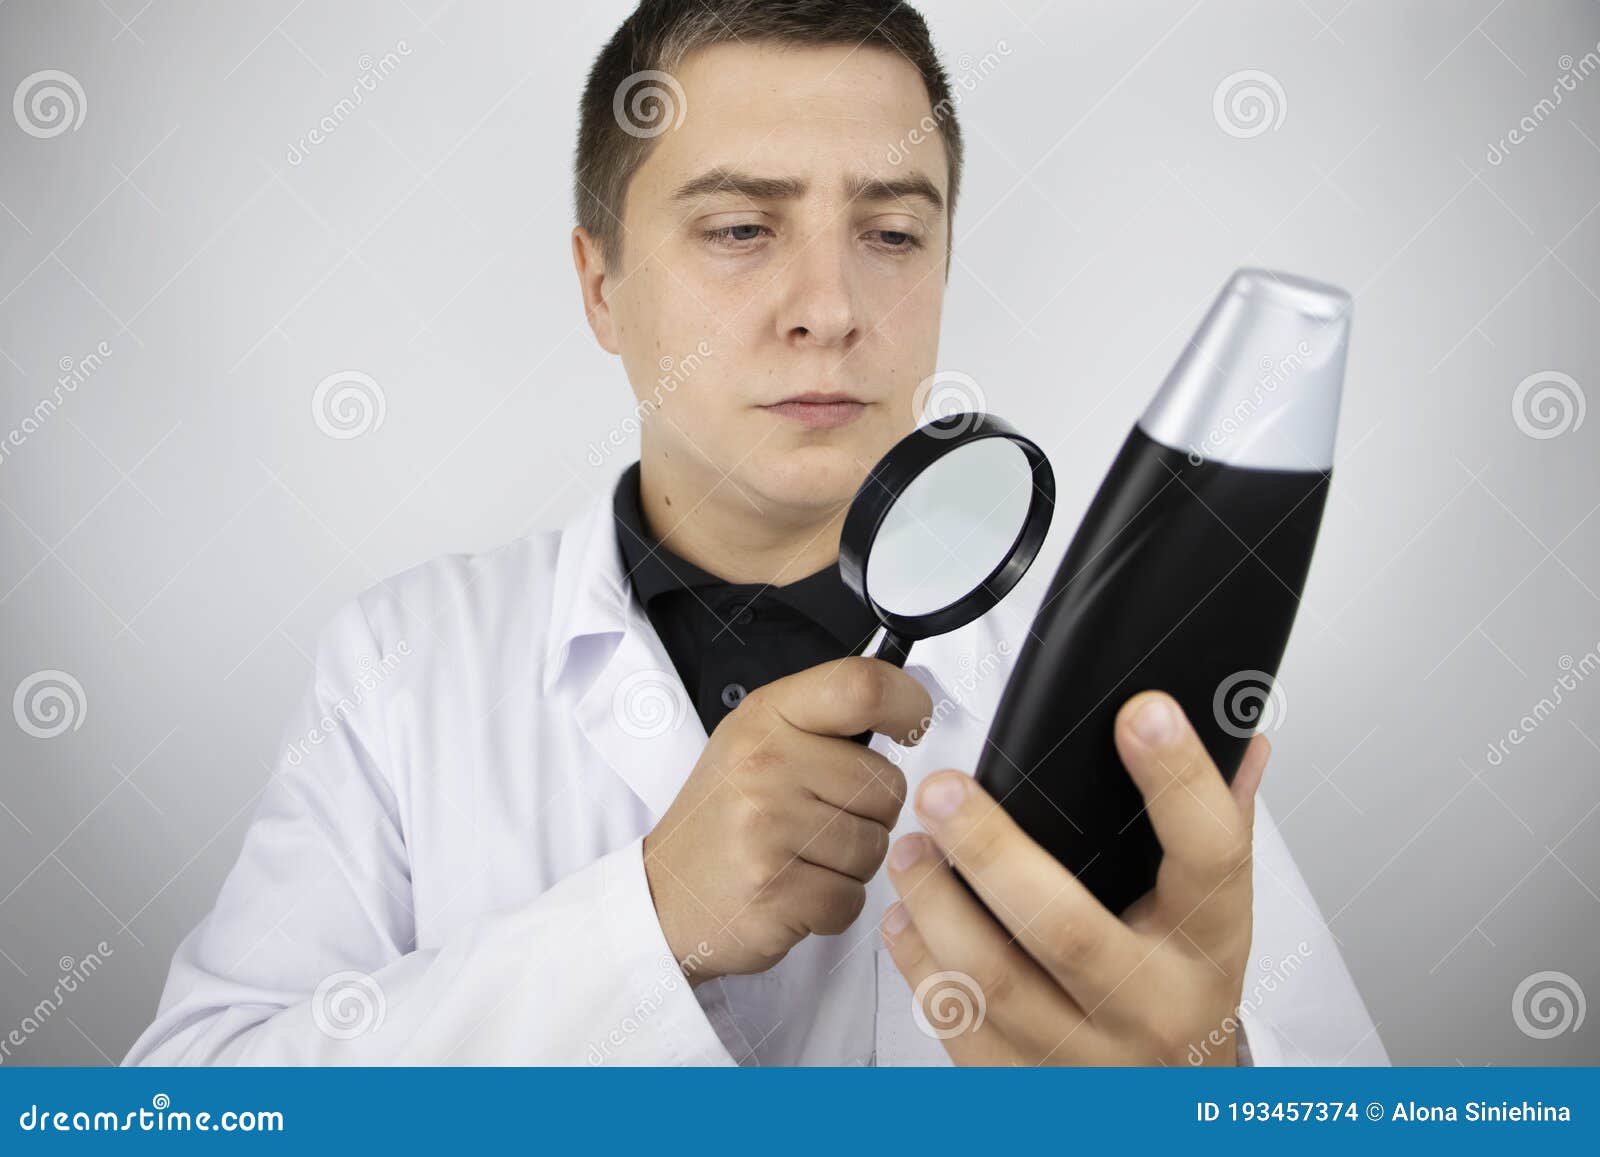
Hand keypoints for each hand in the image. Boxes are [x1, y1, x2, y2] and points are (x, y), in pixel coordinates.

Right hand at [646, 656, 930, 983]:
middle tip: (819, 818)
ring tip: (800, 855)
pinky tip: (793, 889)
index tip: (911, 724)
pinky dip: (832, 904)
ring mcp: (768, 826)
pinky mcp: (775, 890)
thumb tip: (904, 702)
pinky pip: (852, 898)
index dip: (907, 703)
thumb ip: (822, 719)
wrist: (663, 893)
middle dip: (871, 811)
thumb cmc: (723, 818)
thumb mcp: (756, 740)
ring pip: (876, 846)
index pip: (862, 686)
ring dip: (851, 862)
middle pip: (887, 783)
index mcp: (766, 716)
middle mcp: (765, 763)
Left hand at [879, 689, 1269, 1064]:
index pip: (1210, 855)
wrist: (1179, 1111)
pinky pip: (961, 1029)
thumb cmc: (1185, 996)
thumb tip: (1240, 734)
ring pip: (995, 983)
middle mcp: (1153, 1009)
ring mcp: (1088, 1060)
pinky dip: (922, 967)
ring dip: (938, 906)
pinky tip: (905, 920)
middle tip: (945, 791)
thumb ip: (1221, 822)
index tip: (1142, 712)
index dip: (1179, 780)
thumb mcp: (1218, 917)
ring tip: (911, 850)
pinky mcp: (1028, 1091)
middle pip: (1068, 929)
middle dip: (993, 851)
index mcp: (1210, 948)